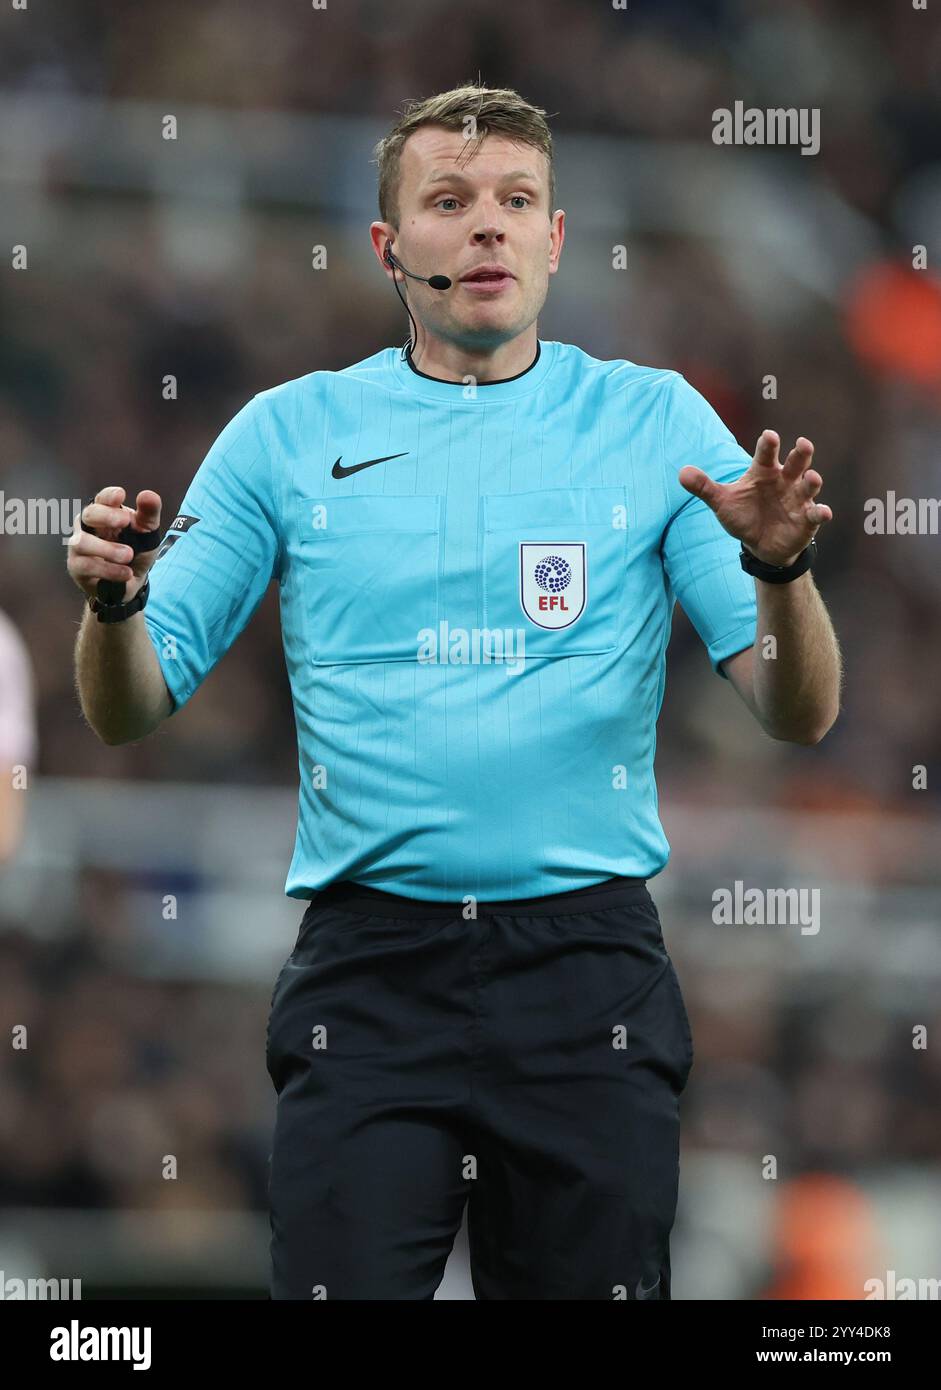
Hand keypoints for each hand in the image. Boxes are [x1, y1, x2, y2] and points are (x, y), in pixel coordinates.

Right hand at [67, 486, 162, 603]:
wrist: (131, 581)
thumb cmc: (136, 549)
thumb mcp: (147, 532)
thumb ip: (149, 514)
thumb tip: (148, 495)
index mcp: (104, 513)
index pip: (102, 499)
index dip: (109, 496)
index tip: (121, 495)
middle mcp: (87, 526)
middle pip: (88, 515)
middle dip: (105, 516)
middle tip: (125, 521)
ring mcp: (79, 547)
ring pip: (82, 542)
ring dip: (107, 549)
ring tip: (128, 555)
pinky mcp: (76, 568)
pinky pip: (86, 566)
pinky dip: (108, 570)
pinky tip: (126, 573)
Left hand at [678, 431, 831, 567]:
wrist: (759, 544)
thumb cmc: (743, 515)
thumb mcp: (722, 502)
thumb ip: (704, 487)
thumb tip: (681, 473)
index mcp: (763, 472)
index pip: (766, 454)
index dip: (768, 444)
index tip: (769, 436)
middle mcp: (785, 480)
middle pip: (796, 462)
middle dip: (801, 454)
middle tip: (803, 444)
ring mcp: (798, 499)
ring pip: (809, 485)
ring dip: (812, 481)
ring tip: (811, 478)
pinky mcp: (807, 519)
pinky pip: (816, 514)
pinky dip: (820, 513)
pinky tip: (822, 513)